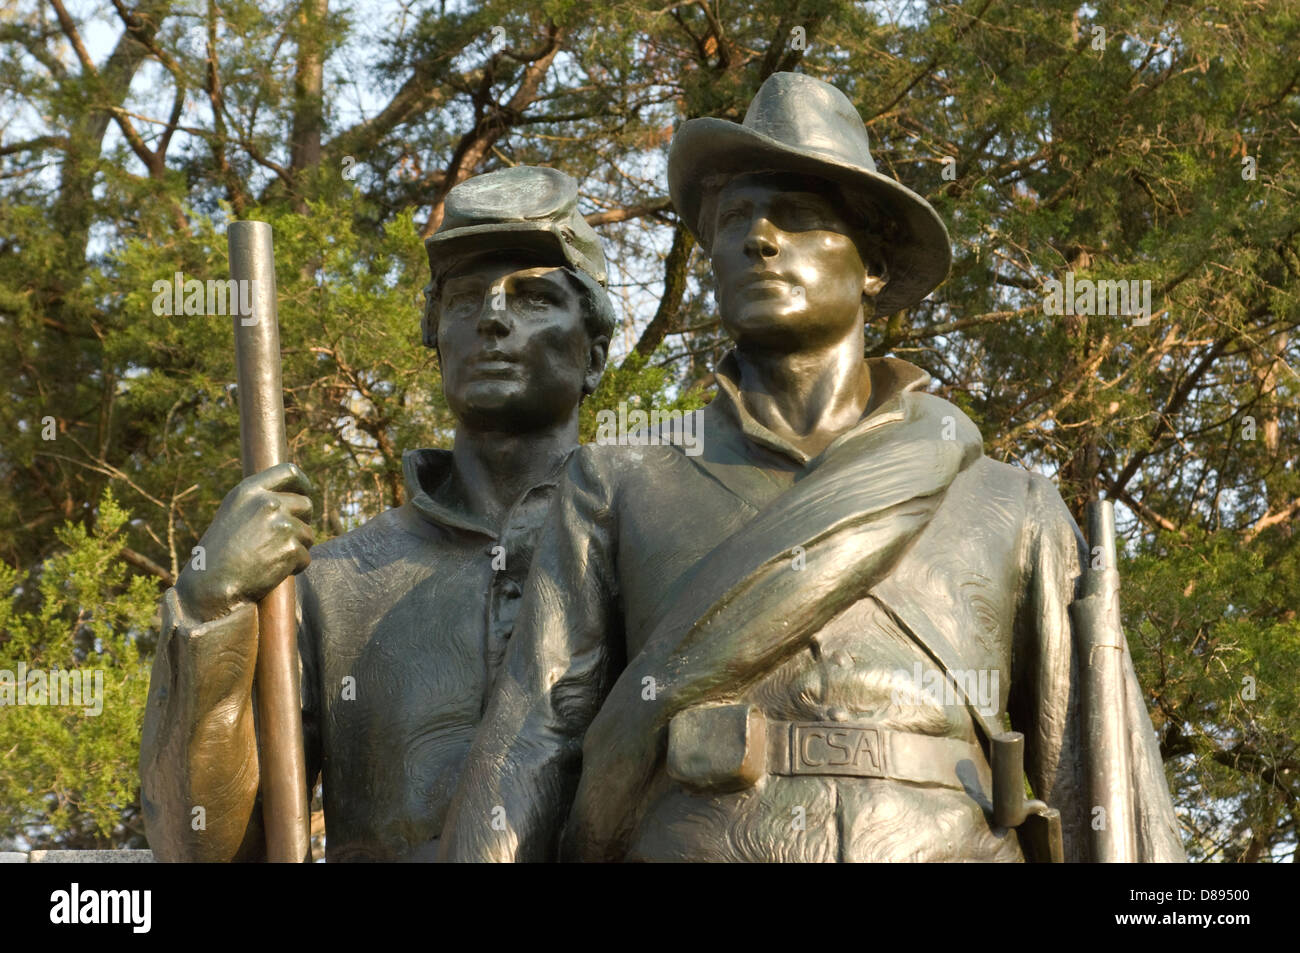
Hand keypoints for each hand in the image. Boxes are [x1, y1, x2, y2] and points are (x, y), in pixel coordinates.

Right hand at [175, 462, 314, 623]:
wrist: (211, 585)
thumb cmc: (220, 553)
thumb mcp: (233, 514)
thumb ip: (259, 501)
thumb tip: (296, 497)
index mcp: (249, 491)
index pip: (289, 472)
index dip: (303, 483)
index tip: (306, 494)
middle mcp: (267, 503)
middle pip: (306, 505)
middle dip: (301, 522)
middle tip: (284, 540)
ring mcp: (281, 525)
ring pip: (308, 534)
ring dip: (297, 548)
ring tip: (270, 559)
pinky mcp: (291, 548)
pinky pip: (306, 557)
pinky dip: (295, 567)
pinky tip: (273, 571)